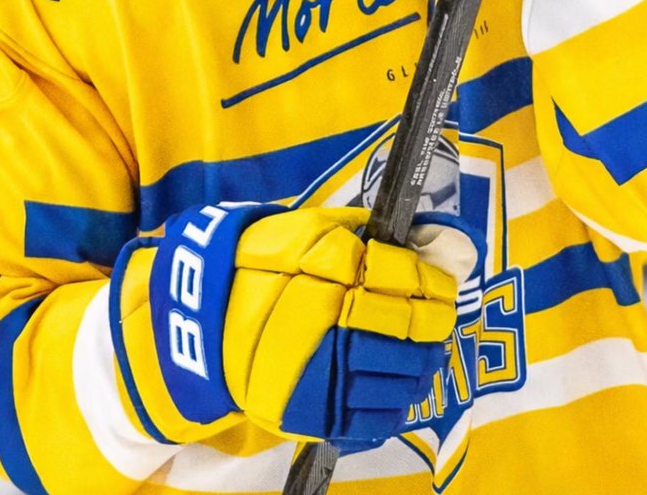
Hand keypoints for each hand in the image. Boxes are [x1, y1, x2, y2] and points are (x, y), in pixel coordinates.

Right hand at [111, 204, 478, 445]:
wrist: (200, 316)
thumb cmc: (262, 263)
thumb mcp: (313, 228)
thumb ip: (369, 235)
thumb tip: (430, 242)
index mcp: (333, 271)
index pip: (410, 283)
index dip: (438, 287)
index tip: (445, 290)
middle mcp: (330, 323)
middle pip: (412, 334)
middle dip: (435, 330)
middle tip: (440, 326)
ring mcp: (320, 373)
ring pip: (400, 379)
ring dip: (422, 369)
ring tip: (424, 358)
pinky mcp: (310, 413)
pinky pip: (373, 418)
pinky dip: (396, 405)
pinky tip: (399, 390)